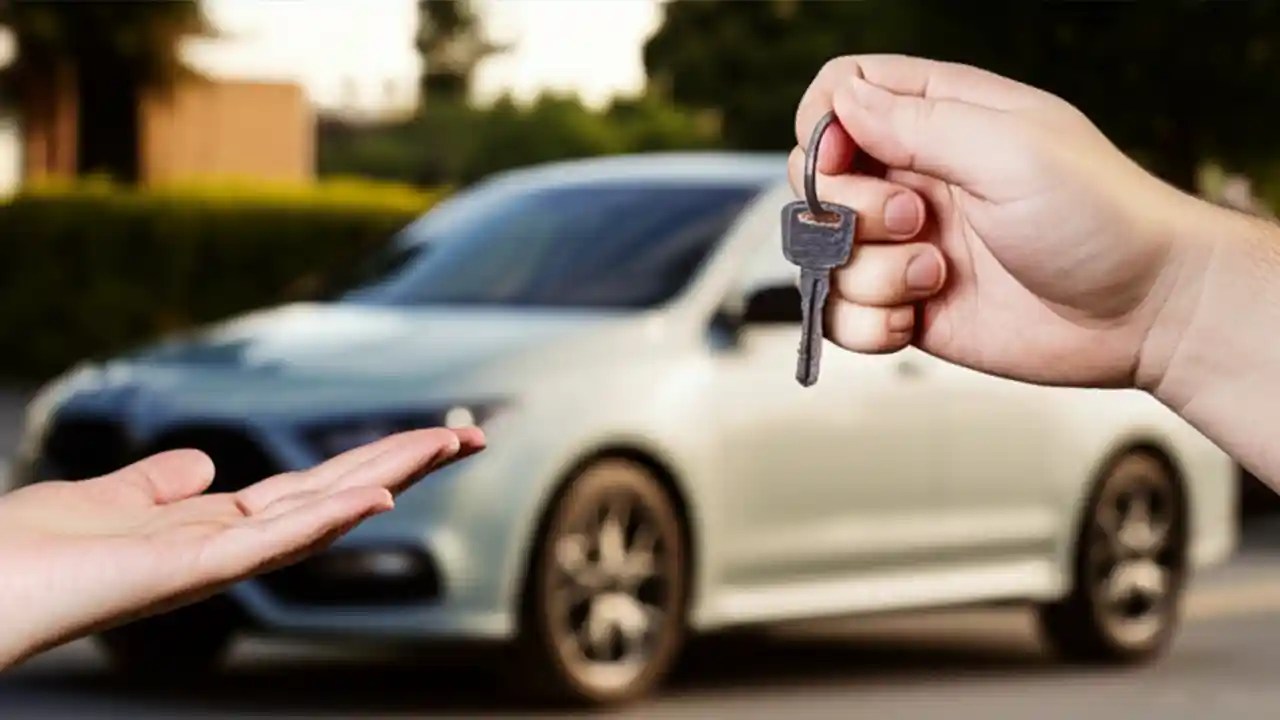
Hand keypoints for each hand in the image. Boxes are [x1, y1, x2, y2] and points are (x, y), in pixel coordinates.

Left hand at [0, 427, 483, 667]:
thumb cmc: (18, 554)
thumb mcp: (102, 500)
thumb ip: (157, 483)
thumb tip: (206, 460)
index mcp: (210, 528)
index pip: (308, 487)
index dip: (368, 458)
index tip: (426, 433)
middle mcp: (226, 546)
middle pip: (332, 492)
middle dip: (402, 462)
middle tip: (471, 434)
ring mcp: (214, 562)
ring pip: (320, 513)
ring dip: (388, 477)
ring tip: (448, 443)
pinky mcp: (189, 571)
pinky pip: (272, 545)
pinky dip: (329, 520)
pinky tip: (378, 496)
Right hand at [791, 54, 1207, 387]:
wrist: (1144, 313)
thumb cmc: (1099, 218)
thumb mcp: (1010, 150)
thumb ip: (918, 123)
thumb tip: (843, 100)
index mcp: (941, 118)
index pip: (842, 92)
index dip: (824, 124)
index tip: (848, 159)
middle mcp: (915, 178)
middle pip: (816, 178)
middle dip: (849, 208)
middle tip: (917, 221)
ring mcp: (907, 244)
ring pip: (824, 253)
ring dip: (868, 273)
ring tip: (933, 277)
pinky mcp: (908, 305)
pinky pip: (842, 313)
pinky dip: (867, 323)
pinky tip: (916, 319)